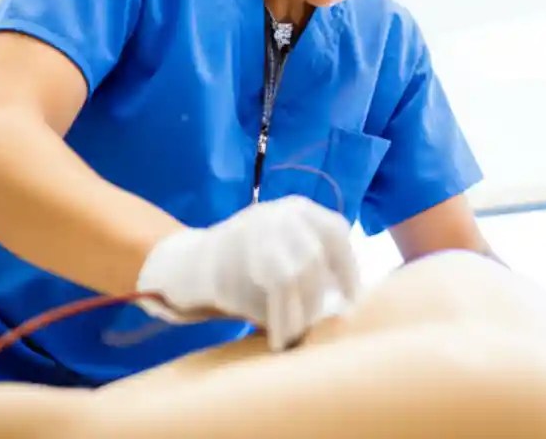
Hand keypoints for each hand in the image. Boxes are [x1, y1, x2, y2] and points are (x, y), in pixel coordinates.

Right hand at [136, 195, 360, 350]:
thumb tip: (347, 305)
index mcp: (297, 207)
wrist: (192, 264)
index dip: (348, 267)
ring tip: (296, 334)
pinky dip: (279, 319)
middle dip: (319, 297)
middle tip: (320, 323)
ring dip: (299, 313)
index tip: (352, 301)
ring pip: (293, 275)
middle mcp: (277, 213)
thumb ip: (315, 265)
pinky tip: (280, 337)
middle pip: (313, 256)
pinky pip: (267, 292)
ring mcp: (252, 231)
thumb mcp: (286, 248)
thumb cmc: (251, 265)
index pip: (335, 231)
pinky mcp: (232, 255)